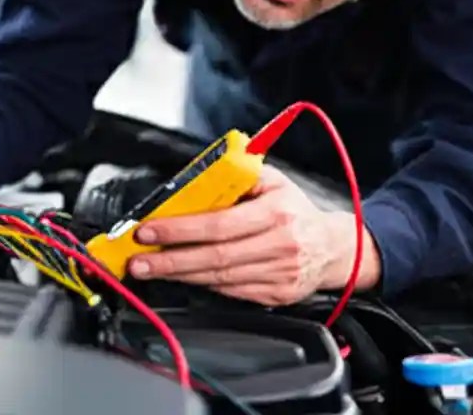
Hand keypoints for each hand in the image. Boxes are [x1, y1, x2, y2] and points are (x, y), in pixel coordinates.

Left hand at [125, 165, 379, 305]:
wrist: (334, 248)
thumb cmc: (295, 209)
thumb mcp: (272, 181)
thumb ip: (235, 177)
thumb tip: (192, 181)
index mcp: (277, 212)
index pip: (219, 224)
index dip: (180, 230)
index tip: (149, 231)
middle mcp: (280, 246)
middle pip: (215, 258)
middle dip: (170, 260)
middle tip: (138, 260)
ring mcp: (279, 275)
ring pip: (220, 279)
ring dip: (180, 275)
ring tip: (151, 269)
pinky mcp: (276, 295)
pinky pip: (231, 292)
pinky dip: (203, 285)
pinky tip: (183, 277)